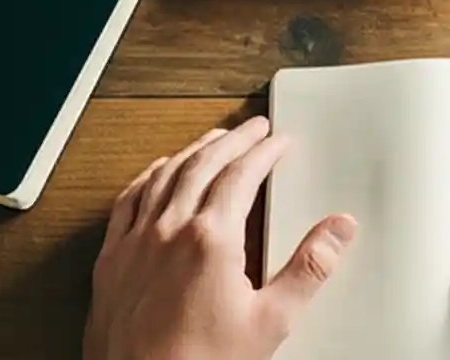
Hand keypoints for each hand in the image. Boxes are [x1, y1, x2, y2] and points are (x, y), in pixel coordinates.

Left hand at [84, 116, 355, 359]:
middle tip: (253, 128)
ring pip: (165, 175)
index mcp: (211, 239)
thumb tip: (339, 229)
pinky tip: (156, 172)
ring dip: (193, 150)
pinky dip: (148, 176)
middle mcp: (169, 230)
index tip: (279, 142)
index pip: (243, 174)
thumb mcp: (272, 321)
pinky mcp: (111, 261)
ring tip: (213, 139)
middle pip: (204, 163)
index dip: (265, 152)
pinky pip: (127, 201)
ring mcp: (135, 243)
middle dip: (233, 139)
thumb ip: (309, 269)